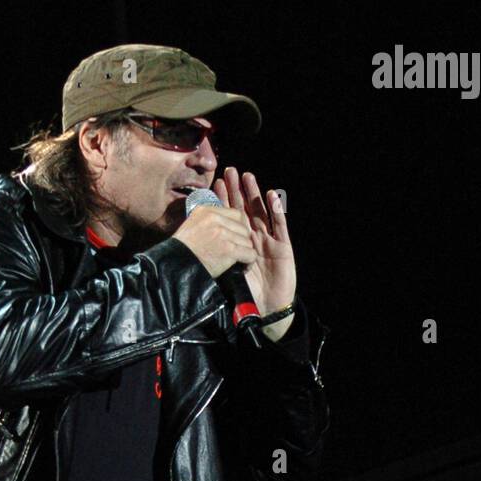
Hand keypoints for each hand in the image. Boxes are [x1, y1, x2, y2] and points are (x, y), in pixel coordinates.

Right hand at [172, 203, 256, 280]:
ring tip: (237, 261)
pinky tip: (242, 266)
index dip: (238, 228)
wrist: (175, 267)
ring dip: (244, 252)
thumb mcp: (191, 226)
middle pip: (244, 228)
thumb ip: (207, 221)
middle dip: (242, 241)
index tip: (234, 239)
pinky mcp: (228, 250)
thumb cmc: (181, 252)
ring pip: (247, 242)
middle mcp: (215, 219)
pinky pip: (249, 254)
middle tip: (236, 252)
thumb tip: (225, 223)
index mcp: (206, 210)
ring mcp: (223, 234)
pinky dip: (248, 262)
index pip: (236, 214)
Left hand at [212, 168, 296, 315]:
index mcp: (239, 244)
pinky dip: (276, 211)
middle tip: (230, 170)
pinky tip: (271, 196)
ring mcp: (269, 241)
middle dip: (238, 190)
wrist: (266, 310)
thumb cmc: (247, 294)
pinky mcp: (283, 247)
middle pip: (246, 209)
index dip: (224, 201)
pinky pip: (280, 226)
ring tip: (248, 176)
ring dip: (255, 194)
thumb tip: (197, 247)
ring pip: (261, 212)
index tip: (216, 184)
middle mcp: (254, 239)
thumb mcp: (228, 274)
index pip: (230, 218)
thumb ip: (218, 260)